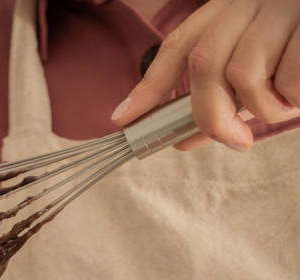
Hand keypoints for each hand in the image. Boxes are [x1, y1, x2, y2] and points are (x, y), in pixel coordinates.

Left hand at [111, 0, 299, 150]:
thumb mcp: (261, 56)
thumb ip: (224, 92)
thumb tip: (184, 137)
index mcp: (235, 5)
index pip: (181, 44)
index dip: (149, 85)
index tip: (123, 120)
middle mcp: (253, 0)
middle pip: (205, 64)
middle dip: (211, 114)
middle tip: (235, 139)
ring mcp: (283, 8)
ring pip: (245, 75)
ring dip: (264, 107)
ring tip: (287, 102)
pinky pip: (289, 79)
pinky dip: (294, 96)